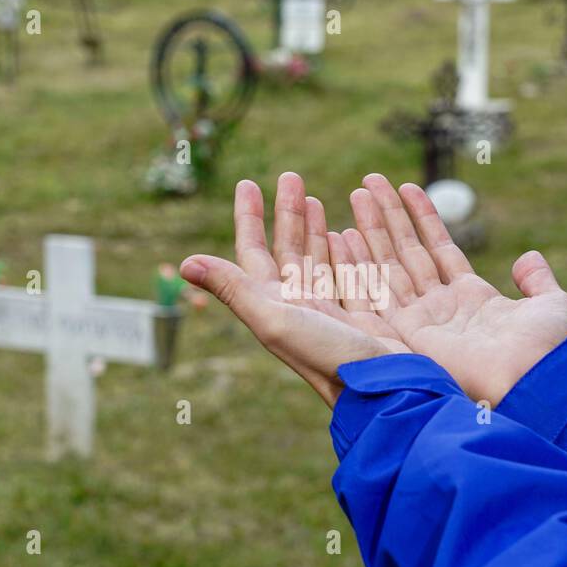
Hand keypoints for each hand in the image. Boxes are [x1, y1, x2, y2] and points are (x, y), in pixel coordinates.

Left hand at [180, 173, 407, 407]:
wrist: (381, 390)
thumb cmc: (326, 356)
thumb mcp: (273, 319)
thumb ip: (233, 288)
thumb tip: (184, 263)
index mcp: (273, 305)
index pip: (253, 252)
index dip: (248, 218)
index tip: (248, 183)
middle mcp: (297, 307)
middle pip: (286, 250)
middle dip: (286, 213)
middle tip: (291, 176)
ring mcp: (329, 312)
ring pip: (316, 260)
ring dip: (313, 228)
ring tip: (314, 198)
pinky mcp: (359, 318)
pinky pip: (347, 275)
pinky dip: (345, 251)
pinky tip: (346, 233)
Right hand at [337, 173, 566, 406]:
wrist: (532, 381)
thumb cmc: (547, 350)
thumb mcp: (554, 306)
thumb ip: (539, 281)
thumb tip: (529, 258)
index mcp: (473, 301)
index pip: (440, 250)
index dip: (423, 218)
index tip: (407, 187)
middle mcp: (441, 310)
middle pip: (408, 254)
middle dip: (388, 217)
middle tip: (369, 182)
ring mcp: (420, 322)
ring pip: (388, 267)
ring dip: (372, 230)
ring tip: (358, 193)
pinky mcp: (404, 334)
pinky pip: (375, 292)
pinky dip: (359, 263)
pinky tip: (345, 232)